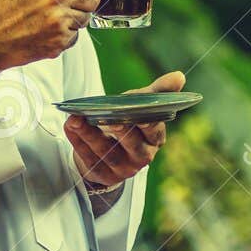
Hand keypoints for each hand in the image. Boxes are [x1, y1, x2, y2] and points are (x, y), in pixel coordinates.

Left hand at [66, 70, 185, 188]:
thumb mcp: (141, 105)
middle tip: (112, 119)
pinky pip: (89, 158)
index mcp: (155, 139)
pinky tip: (70, 126)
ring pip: (107, 152)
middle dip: (122, 132)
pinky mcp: (102, 174)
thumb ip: (158, 91)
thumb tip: (179, 76)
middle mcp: (142, 157)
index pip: (154, 131)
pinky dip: (78, 141)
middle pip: (133, 145)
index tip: (139, 114)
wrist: (107, 149)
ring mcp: (122, 168)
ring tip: (77, 118)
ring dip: (91, 135)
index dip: (147, 124)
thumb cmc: (128, 122)